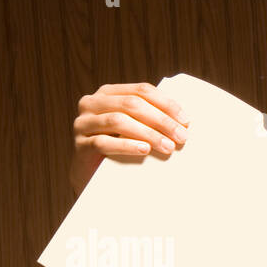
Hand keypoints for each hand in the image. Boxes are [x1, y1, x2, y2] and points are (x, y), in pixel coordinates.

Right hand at [69, 82, 190, 195]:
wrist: (92, 175)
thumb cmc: (120, 149)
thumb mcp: (134, 129)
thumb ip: (150, 119)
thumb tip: (184, 122)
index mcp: (108, 94)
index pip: (141, 91)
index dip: (165, 104)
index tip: (186, 120)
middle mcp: (92, 104)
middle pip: (131, 104)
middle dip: (161, 120)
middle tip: (181, 136)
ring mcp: (83, 123)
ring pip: (118, 121)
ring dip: (148, 133)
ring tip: (168, 146)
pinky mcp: (80, 145)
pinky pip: (104, 142)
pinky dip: (127, 145)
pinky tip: (144, 150)